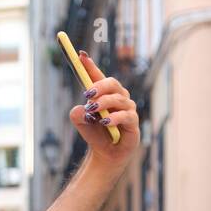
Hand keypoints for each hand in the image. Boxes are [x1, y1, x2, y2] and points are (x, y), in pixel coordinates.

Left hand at [69, 50, 139, 169]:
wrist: (105, 154)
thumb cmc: (95, 134)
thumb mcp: (81, 123)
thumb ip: (77, 114)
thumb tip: (81, 110)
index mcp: (106, 94)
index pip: (98, 76)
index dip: (90, 66)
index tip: (81, 56)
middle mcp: (119, 98)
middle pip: (112, 83)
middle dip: (99, 86)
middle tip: (87, 93)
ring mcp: (128, 109)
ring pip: (118, 99)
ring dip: (104, 103)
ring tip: (92, 109)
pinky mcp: (133, 123)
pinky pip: (126, 116)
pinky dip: (114, 118)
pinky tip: (104, 122)